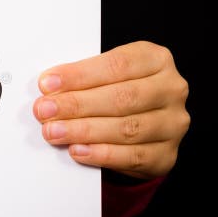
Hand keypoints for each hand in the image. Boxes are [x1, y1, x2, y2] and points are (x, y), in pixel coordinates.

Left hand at [33, 41, 188, 178]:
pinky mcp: (166, 155)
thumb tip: (48, 88)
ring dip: (84, 131)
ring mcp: (172, 123)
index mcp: (156, 60)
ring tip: (54, 131)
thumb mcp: (104, 76)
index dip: (79, 75)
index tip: (48, 83)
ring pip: (127, 128)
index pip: (117, 65)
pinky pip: (132, 157)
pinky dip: (101, 154)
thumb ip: (82, 79)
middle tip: (45, 111)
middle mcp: (171, 89)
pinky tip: (77, 150)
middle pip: (122, 97)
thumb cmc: (117, 93)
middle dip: (77, 105)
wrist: (141, 129)